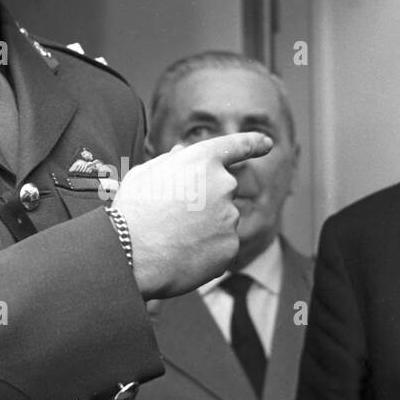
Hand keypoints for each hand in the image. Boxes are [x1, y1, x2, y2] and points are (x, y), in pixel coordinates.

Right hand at [112, 132, 272, 298]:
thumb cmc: (132, 211)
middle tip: (173, 217)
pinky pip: (221, 246)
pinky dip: (205, 251)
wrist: (131, 255)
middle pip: (222, 192)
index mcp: (203, 160)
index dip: (253, 143)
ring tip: (172, 238)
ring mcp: (230, 217)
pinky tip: (181, 254)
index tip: (267, 143)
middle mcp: (223, 184)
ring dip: (202, 228)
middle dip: (204, 202)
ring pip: (221, 222)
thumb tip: (183, 153)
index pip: (236, 146)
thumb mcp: (144, 174)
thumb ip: (170, 161)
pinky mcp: (231, 246)